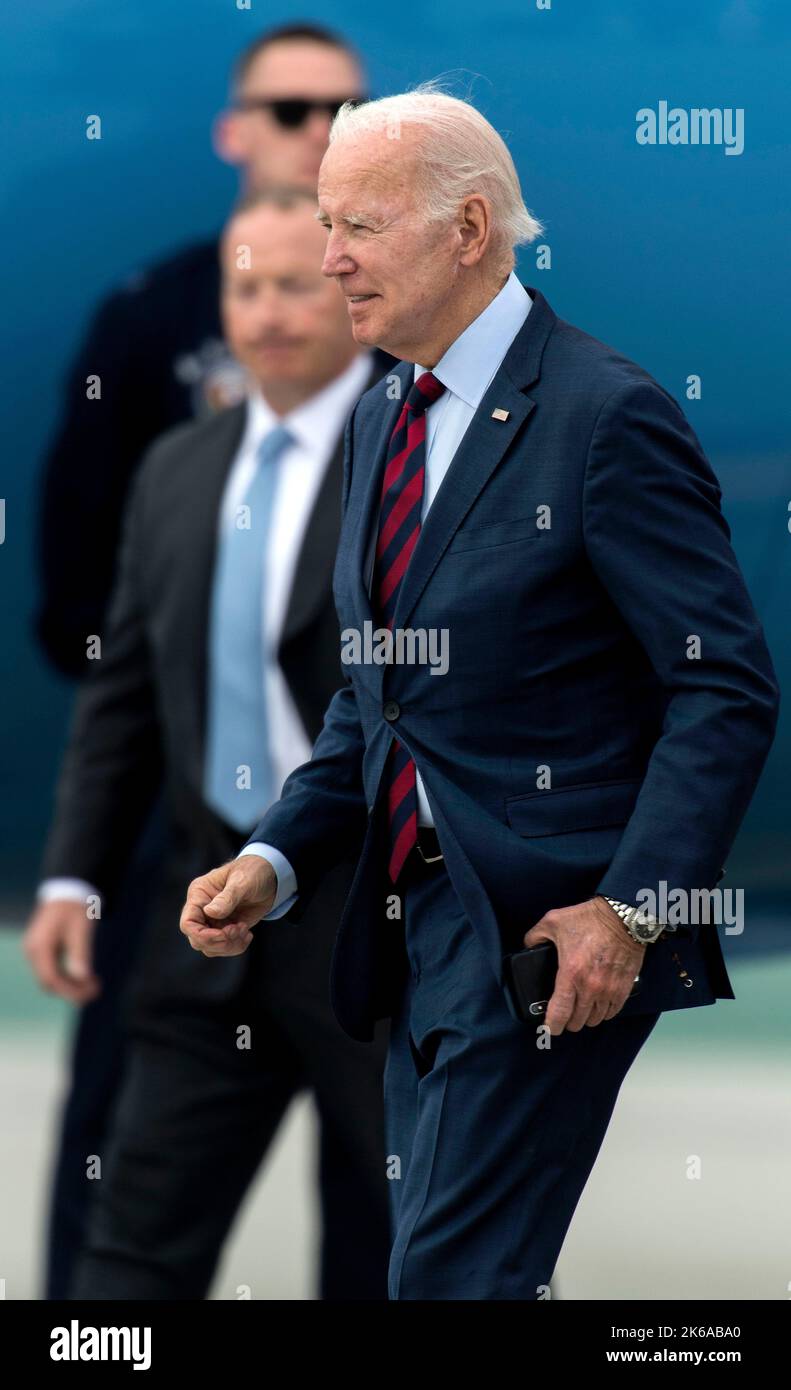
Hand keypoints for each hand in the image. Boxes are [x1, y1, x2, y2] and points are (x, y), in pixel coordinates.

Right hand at [22, 900, 100, 1004]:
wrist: (68, 889)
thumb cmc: (75, 907)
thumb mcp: (81, 930)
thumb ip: (79, 954)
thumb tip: (82, 977)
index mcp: (40, 946)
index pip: (51, 979)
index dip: (71, 990)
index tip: (92, 992)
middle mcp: (33, 951)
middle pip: (49, 983)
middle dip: (72, 991)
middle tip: (96, 991)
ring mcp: (35, 951)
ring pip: (51, 979)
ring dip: (71, 985)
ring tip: (94, 984)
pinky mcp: (42, 950)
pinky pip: (53, 970)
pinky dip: (68, 976)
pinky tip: (86, 976)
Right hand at [179, 856, 277, 957]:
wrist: (270, 877)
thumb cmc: (253, 871)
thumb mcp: (242, 881)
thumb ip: (227, 897)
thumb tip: (210, 912)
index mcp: (199, 894)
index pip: (188, 923)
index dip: (202, 935)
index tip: (224, 934)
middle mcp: (202, 910)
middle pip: (197, 940)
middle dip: (219, 941)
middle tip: (238, 929)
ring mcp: (214, 921)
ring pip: (210, 948)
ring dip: (229, 945)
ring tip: (245, 930)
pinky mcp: (226, 929)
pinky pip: (224, 947)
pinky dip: (236, 946)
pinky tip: (248, 934)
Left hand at [522, 895, 645, 1034]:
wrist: (623, 917)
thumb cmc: (589, 919)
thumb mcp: (553, 922)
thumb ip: (535, 936)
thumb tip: (527, 946)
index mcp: (570, 973)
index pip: (559, 1013)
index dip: (552, 1026)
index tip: (549, 1029)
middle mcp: (590, 987)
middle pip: (577, 1021)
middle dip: (568, 1022)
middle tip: (563, 1016)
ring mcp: (609, 990)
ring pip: (595, 1019)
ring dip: (585, 1018)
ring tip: (579, 1011)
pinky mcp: (624, 988)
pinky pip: (612, 1012)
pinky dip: (603, 1013)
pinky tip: (597, 1007)